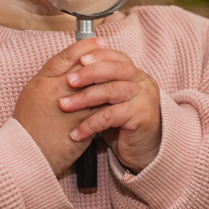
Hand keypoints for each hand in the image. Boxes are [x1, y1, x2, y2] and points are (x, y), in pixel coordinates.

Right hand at [12, 37, 109, 175]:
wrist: (26, 155)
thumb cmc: (29, 126)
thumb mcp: (33, 96)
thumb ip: (50, 81)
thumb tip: (72, 68)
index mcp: (41, 82)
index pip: (64, 57)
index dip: (83, 47)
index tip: (98, 41)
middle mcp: (54, 92)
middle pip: (83, 70)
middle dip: (100, 61)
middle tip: (113, 54)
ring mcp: (68, 108)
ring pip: (95, 89)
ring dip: (108, 83)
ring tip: (119, 78)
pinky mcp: (79, 125)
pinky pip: (99, 110)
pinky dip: (109, 104)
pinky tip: (117, 100)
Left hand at [59, 46, 161, 172]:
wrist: (143, 152)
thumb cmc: (123, 125)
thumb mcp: (111, 101)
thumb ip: (100, 85)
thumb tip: (70, 71)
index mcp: (136, 74)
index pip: (116, 57)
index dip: (97, 56)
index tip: (77, 59)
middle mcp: (143, 82)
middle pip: (115, 69)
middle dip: (89, 73)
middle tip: (68, 81)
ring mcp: (144, 98)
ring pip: (111, 91)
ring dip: (84, 98)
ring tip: (64, 105)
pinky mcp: (141, 117)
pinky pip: (110, 116)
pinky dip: (90, 123)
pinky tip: (76, 132)